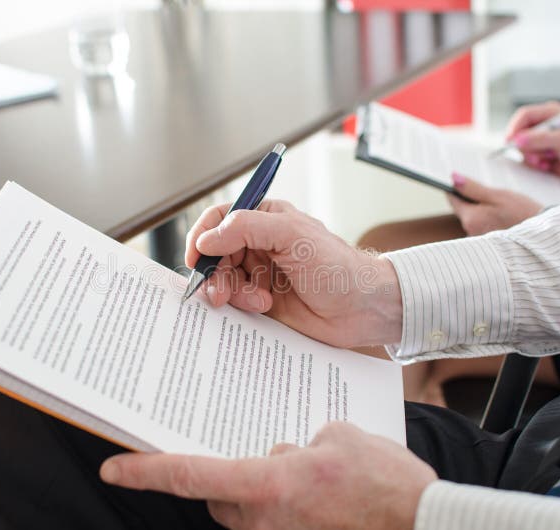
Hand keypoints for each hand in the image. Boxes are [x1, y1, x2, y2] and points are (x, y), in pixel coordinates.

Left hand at [100, 422, 437, 529]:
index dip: (146, 471)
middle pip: (219, 498)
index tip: (113, 468)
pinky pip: (276, 526)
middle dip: (229, 480)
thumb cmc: (386, 484)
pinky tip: (321, 500)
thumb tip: (284, 457)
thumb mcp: (339, 440)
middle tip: (266, 460)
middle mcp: (266, 520)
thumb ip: (297, 445)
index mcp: (269, 484)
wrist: (425, 525)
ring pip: (247, 514)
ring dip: (261, 495)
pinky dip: (286, 511)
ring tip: (307, 479)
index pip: (191, 475)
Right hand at [184, 200, 402, 347]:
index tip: (196, 257)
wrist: (363, 309)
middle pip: (215, 253)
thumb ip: (246, 228)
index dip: (202, 236)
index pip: (220, 218)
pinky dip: (240, 305)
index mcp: (265, 219)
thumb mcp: (293, 235)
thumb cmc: (338, 267)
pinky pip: (234, 302)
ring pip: (221, 279)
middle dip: (215, 272)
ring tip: (256, 301)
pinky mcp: (261, 301)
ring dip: (230, 291)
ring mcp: (259, 273)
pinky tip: (264, 307)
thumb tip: (207, 238)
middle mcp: (259, 244)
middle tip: (221, 292)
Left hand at [449, 173, 542, 235]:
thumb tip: (453, 178)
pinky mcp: (488, 247)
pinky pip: (484, 229)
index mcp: (471, 219)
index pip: (454, 200)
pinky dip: (490, 222)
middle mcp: (470, 233)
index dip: (458, 189)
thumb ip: (473, 188)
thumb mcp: (499, 196)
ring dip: (484, 212)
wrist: (545, 237)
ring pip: (475, 220)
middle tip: (494, 197)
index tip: (465, 182)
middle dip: (475, 201)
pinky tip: (504, 220)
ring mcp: (479, 241)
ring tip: (503, 210)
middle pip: (465, 211)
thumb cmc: (524, 214)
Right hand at [505, 101, 559, 186]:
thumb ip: (541, 139)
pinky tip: (548, 165)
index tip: (510, 142)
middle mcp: (543, 124)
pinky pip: (525, 158)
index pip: (524, 115)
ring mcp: (540, 139)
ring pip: (521, 147)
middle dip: (528, 147)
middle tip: (540, 154)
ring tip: (550, 159)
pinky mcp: (538, 152)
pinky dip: (535, 164)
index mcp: (550, 113)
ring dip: (533, 157)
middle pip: (519, 133)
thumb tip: (518, 140)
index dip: (515, 128)